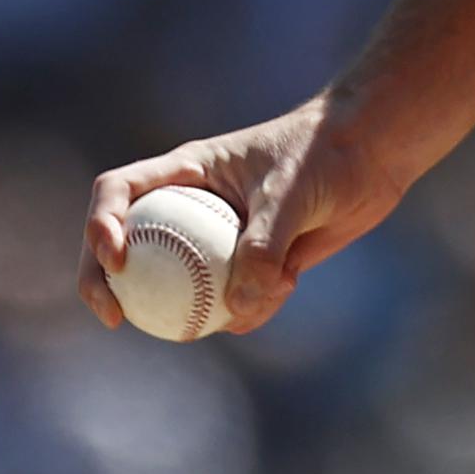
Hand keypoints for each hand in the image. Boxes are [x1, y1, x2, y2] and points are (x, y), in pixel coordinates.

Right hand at [76, 99, 407, 334]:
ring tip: (263, 291)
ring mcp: (218, 240)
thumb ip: (261, 247)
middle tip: (115, 318)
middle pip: (126, 247)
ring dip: (207, 303)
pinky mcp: (252, 266)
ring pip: (181, 287)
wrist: (374, 156)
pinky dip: (256, 306)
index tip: (116, 260)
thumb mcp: (290, 194)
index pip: (118, 193)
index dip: (100, 226)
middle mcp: (190, 207)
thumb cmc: (326, 155)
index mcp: (184, 172)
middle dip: (106, 284)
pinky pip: (235, 302)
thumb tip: (234, 309)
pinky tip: (290, 283)